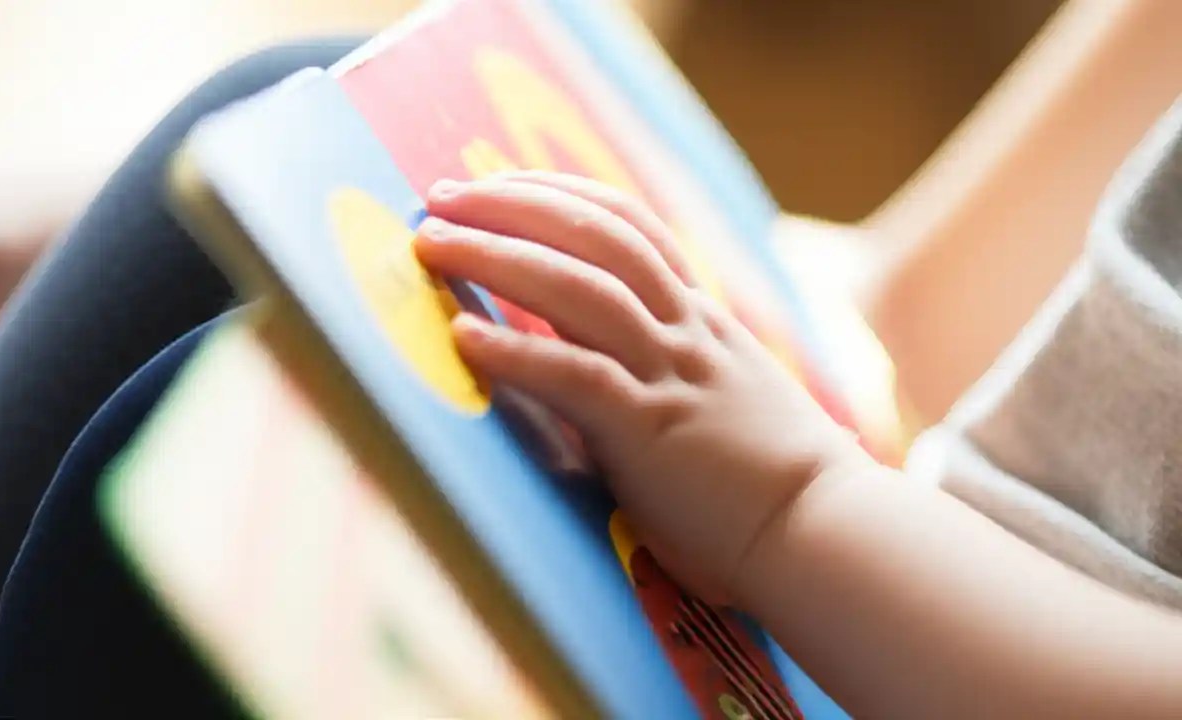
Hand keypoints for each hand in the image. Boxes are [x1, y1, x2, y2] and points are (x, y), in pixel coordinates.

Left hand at [416, 172, 867, 603]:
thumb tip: (606, 354)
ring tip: (433, 245)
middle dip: (512, 205)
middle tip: (440, 195)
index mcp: (700, 318)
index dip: (560, 190)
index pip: (630, 224)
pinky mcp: (652, 431)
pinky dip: (515, 351)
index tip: (501, 179)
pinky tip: (463, 336)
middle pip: (594, 236)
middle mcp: (685, 330)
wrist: (824, 530)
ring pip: (579, 290)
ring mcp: (669, 375)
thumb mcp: (725, 392)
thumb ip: (672, 362)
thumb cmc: (768, 477)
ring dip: (498, 258)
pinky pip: (576, 376)